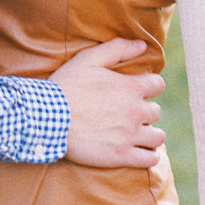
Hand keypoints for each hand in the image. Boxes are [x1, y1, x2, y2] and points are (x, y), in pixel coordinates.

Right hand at [52, 38, 166, 168]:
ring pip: (157, 137)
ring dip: (149, 134)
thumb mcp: (87, 60)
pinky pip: (150, 160)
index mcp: (130, 87)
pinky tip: (138, 151)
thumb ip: (117, 49)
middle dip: (144, 110)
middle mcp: (136, 111)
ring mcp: (130, 136)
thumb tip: (142, 45)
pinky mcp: (121, 155)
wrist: (46, 118)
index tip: (136, 90)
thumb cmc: (66, 87)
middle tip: (127, 113)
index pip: (157, 84)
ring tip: (136, 133)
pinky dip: (148, 156)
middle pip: (156, 111)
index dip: (148, 86)